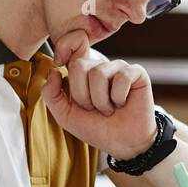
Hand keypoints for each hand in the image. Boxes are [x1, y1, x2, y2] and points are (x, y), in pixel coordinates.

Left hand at [42, 29, 156, 159]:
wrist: (122, 143)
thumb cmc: (95, 127)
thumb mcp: (65, 115)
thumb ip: (52, 94)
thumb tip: (54, 70)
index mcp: (81, 72)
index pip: (71, 43)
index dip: (64, 46)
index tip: (59, 61)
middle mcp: (98, 66)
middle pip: (79, 66)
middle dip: (82, 95)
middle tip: (93, 108)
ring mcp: (118, 67)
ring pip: (99, 73)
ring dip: (101, 100)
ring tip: (109, 109)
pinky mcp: (136, 73)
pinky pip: (121, 77)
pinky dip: (119, 97)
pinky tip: (122, 103)